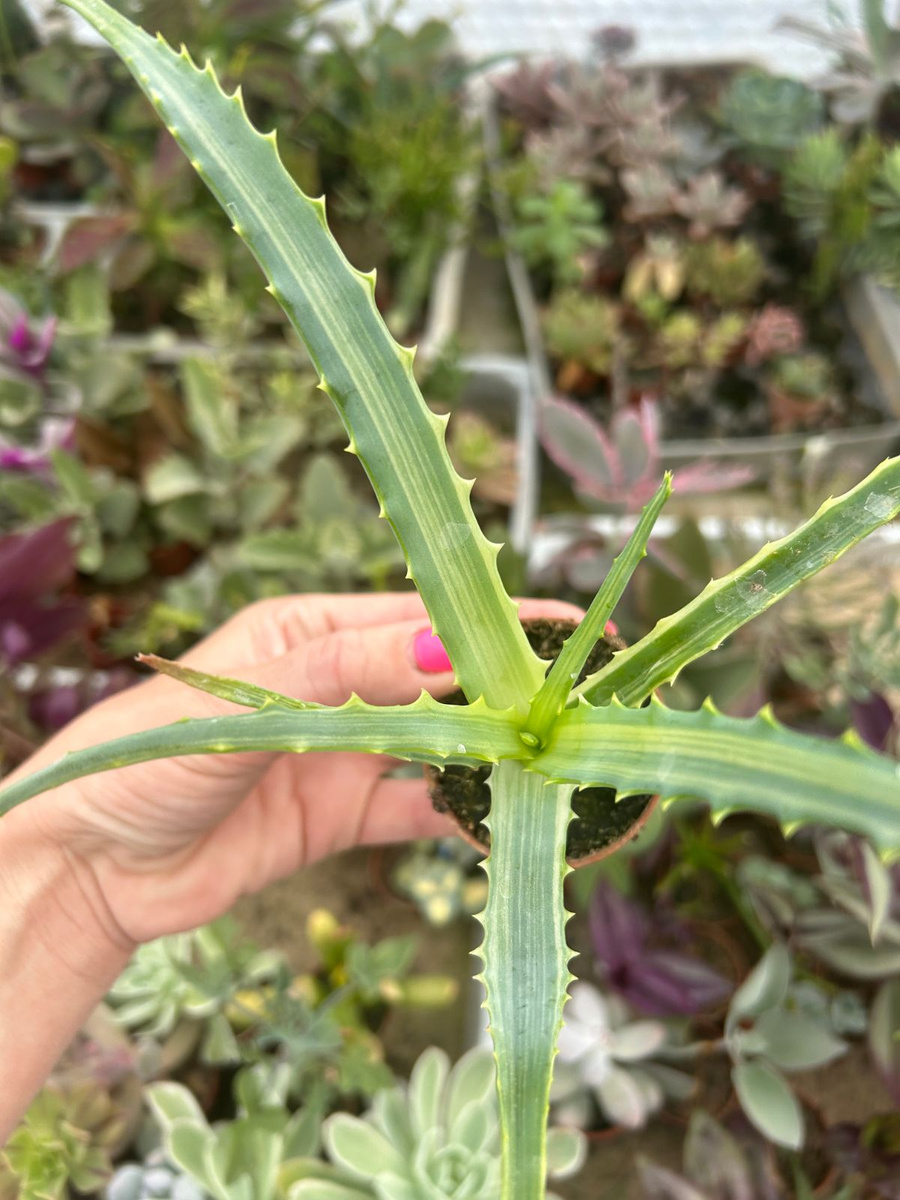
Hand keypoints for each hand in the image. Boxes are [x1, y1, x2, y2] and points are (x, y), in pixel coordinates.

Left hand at [2, 593, 580, 949]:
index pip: (418, 617)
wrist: (88, 867)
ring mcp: (338, 754)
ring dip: (488, 753)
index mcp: (308, 632)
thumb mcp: (247, 701)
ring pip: (435, 746)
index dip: (491, 622)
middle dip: (504, 686)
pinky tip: (501, 820)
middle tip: (578, 699)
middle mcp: (333, 687)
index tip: (564, 626)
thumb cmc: (144, 755)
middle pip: (437, 682)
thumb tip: (448, 647)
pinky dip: (456, 817)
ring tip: (555, 759)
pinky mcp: (335, 818)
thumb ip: (348, 674)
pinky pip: (411, 813)